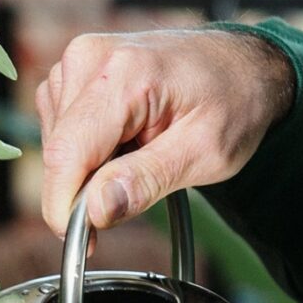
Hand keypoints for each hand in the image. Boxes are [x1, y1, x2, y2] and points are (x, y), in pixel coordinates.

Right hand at [34, 29, 295, 233]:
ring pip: (59, 141)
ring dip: (91, 165)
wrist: (244, 66)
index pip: (68, 152)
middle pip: (60, 149)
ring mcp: (80, 61)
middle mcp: (90, 58)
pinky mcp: (77, 71)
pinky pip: (65, 126)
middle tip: (140, 191)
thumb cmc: (234, 103)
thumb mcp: (207, 152)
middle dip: (86, 187)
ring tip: (145, 152)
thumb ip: (147, 180)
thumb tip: (95, 211)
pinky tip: (129, 140)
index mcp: (124, 73)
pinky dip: (91, 147)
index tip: (83, 244)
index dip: (64, 207)